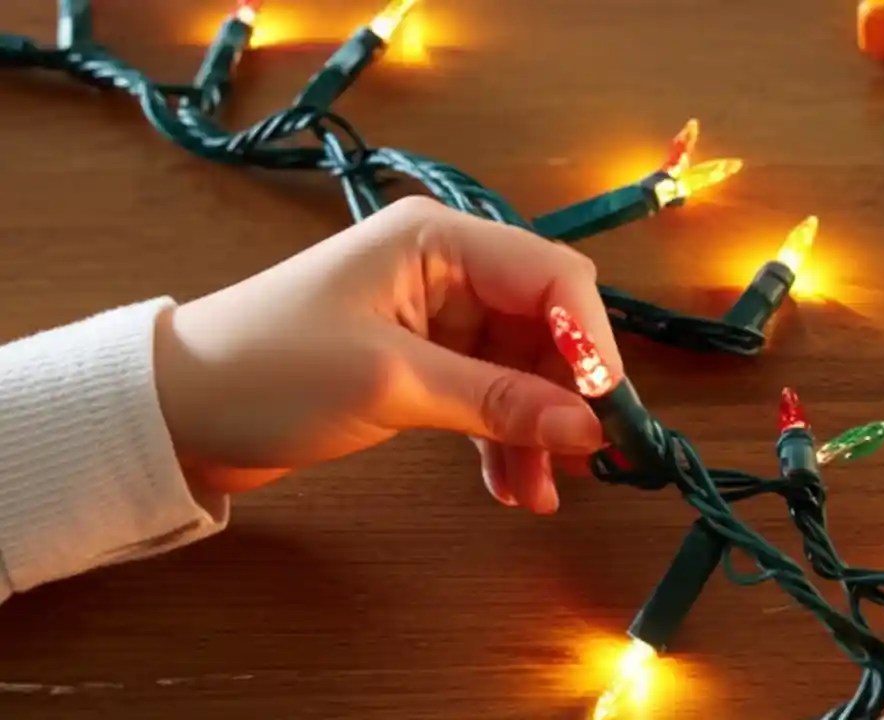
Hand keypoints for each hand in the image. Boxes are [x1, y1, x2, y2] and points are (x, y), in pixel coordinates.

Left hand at [154, 196, 622, 511]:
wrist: (177, 412)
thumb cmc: (272, 373)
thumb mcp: (391, 383)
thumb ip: (497, 401)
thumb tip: (589, 428)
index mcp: (440, 241)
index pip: (551, 277)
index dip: (590, 340)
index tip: (604, 410)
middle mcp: (447, 268)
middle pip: (544, 325)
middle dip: (564, 393)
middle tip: (585, 460)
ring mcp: (435, 316)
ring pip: (520, 368)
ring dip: (535, 427)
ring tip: (541, 495)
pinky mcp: (420, 360)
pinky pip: (485, 394)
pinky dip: (501, 438)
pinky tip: (511, 488)